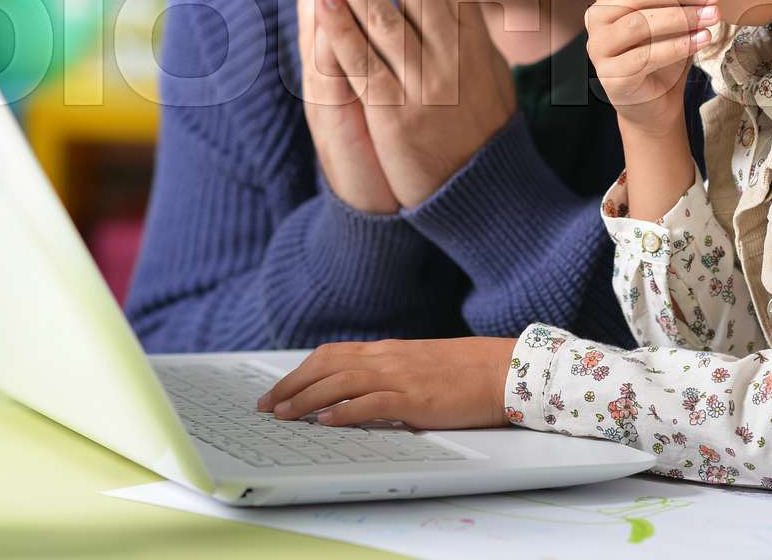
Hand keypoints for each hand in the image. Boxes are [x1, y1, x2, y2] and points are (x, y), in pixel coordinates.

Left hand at [256, 337, 516, 428]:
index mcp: (388, 351)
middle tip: (267, 406)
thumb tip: (362, 392)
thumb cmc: (466, 371)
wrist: (504, 370)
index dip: (299, 372)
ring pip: (340, 382)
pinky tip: (325, 421)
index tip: (278, 390)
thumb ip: (391, 373)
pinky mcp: (416, 399)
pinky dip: (344, 412)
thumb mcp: (420, 366)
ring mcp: (401, 377)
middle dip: (291, 385)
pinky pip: (372, 403)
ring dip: (306, 399)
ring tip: (284, 414)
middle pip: (326, 365)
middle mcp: (388, 358)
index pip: (331, 355)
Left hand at [312, 0, 515, 207]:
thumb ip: (468, 27)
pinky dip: (344, 27)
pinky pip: (366, 62)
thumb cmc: (478, 129)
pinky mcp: (398, 114)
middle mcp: (456, 53)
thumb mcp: (486, 69)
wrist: (484, 195)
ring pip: (387, 13)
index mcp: (475, 36)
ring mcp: (428, 83)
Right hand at [586, 0, 718, 137]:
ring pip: (639, 23)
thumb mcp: (671, 13)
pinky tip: (703, 39)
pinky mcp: (611, 76)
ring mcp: (599, 47)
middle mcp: (597, 16)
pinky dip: (678, 45)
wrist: (654, 102)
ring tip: (714, 16)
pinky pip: (645, 56)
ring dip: (682, 17)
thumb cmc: (662, 49)